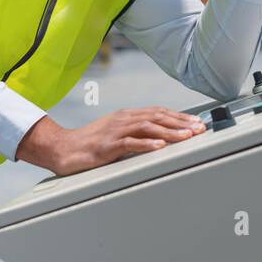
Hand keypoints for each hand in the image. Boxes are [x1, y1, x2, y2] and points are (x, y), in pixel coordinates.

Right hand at [15, 108, 206, 175]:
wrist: (62, 148)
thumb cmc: (90, 144)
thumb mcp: (116, 134)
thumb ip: (136, 133)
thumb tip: (162, 138)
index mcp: (127, 116)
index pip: (159, 113)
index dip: (179, 117)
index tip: (197, 123)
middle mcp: (123, 119)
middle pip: (157, 117)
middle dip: (181, 123)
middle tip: (200, 129)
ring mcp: (115, 131)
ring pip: (148, 127)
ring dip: (170, 132)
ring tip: (187, 137)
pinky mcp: (107, 145)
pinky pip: (130, 143)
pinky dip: (147, 143)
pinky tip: (160, 146)